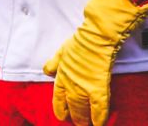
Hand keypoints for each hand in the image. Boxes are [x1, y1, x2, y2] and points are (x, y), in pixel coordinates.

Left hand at [44, 0, 147, 125]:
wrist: (99, 32)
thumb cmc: (83, 36)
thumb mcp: (63, 48)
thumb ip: (56, 60)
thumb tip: (47, 70)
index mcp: (63, 71)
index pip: (58, 94)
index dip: (59, 106)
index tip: (61, 114)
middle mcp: (71, 80)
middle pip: (70, 104)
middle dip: (72, 116)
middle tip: (76, 123)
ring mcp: (84, 83)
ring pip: (82, 108)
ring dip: (84, 119)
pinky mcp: (98, 84)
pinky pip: (99, 106)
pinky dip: (100, 116)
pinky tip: (101, 124)